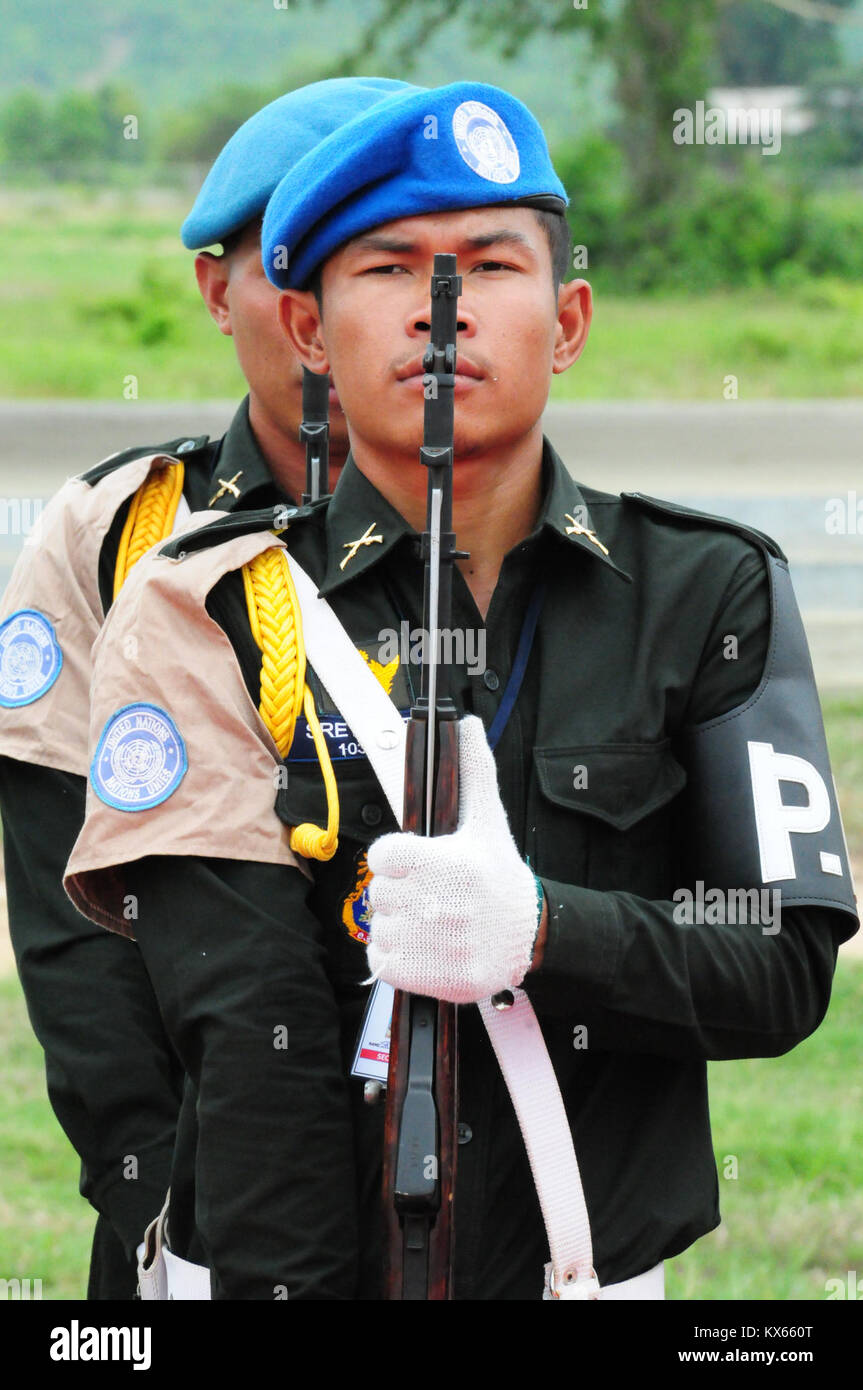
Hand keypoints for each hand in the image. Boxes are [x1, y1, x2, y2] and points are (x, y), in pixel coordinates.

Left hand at [365, 715, 540, 1003]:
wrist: (531, 935)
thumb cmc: (501, 876)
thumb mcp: (488, 821)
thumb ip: (474, 771)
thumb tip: (469, 724)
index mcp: (445, 861)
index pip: (381, 856)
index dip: (397, 860)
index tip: (418, 866)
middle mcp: (438, 902)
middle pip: (379, 893)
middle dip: (400, 893)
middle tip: (430, 895)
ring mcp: (434, 943)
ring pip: (379, 928)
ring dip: (398, 926)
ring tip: (430, 921)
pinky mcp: (431, 977)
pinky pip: (382, 962)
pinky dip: (396, 958)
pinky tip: (424, 946)